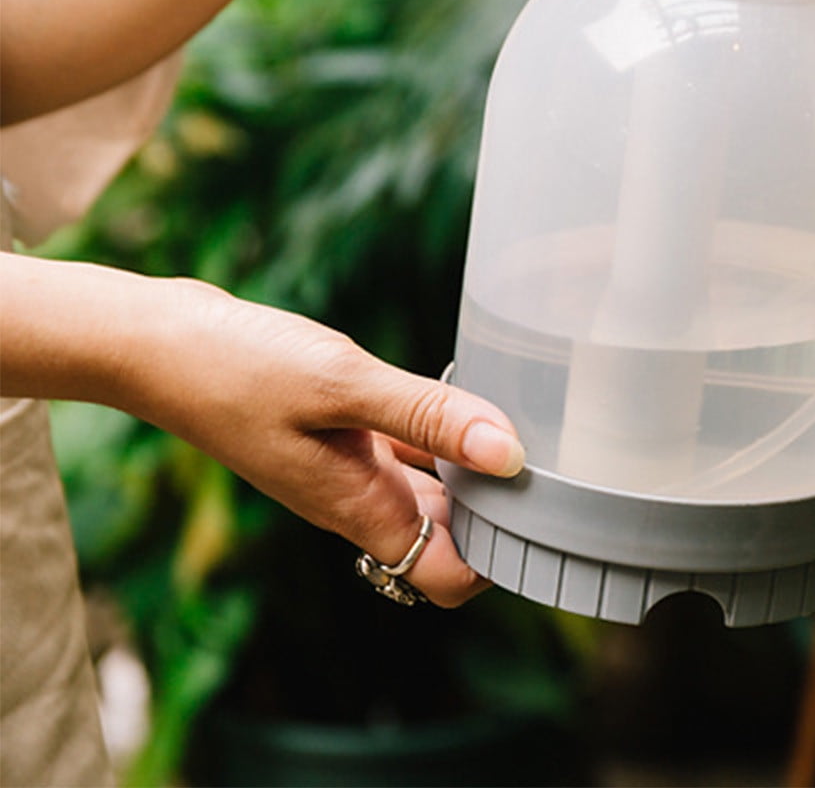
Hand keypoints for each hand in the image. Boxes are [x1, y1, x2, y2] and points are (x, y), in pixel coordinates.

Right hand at [138, 280, 525, 607]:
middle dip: (502, 511)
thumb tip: (509, 453)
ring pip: (434, 491)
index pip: (447, 575)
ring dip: (478, 468)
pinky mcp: (342, 431)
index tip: (541, 500)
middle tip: (552, 451)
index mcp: (359, 507)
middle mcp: (359, 498)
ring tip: (528, 416)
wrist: (160, 342)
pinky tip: (469, 389)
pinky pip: (409, 448)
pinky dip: (443, 430)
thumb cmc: (238, 366)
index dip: (499, 555)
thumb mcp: (341, 384)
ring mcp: (349, 466)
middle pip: (451, 539)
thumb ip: (426, 416)